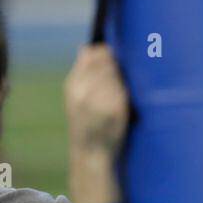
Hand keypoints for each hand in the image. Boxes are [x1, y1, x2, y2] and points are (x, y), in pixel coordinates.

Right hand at [65, 45, 129, 159]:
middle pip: (108, 61)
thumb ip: (82, 73)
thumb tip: (85, 47)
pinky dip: (129, 92)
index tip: (114, 61)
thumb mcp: (75, 97)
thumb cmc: (87, 124)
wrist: (91, 155)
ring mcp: (100, 99)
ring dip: (124, 77)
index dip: (106, 54)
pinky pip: (126, 89)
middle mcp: (84, 90)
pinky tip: (127, 100)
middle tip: (123, 76)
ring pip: (118, 73)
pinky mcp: (116, 109)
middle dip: (118, 64)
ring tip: (123, 89)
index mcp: (73, 85)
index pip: (93, 54)